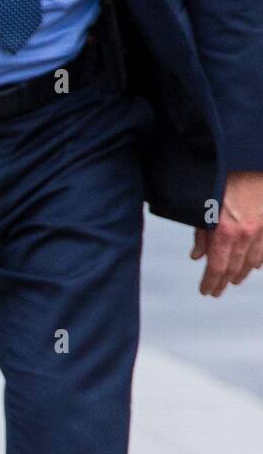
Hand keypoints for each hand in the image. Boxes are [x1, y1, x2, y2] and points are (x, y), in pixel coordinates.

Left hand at [191, 170, 262, 296]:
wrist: (246, 163)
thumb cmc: (221, 181)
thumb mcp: (201, 206)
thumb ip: (201, 234)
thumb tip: (197, 256)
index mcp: (224, 231)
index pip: (217, 266)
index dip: (211, 282)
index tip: (206, 290)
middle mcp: (245, 234)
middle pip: (234, 268)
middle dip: (223, 281)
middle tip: (216, 290)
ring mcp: (260, 230)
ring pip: (252, 262)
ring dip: (241, 273)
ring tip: (231, 280)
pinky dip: (258, 261)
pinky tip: (253, 266)